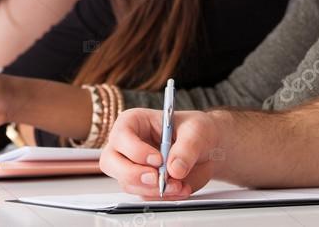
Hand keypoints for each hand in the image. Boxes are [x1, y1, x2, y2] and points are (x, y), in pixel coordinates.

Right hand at [100, 109, 222, 198]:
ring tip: (179, 184)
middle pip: (110, 162)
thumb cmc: (196, 130)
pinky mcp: (143, 184)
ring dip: (153, 189)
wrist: (207, 150)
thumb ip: (186, 148)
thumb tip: (174, 168)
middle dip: (133, 175)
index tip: (158, 159)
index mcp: (133, 122)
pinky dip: (163, 196)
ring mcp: (132, 166)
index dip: (135, 150)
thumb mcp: (196, 131)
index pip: (121, 136)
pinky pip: (144, 195)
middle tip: (157, 179)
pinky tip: (181, 188)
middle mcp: (127, 145)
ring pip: (126, 183)